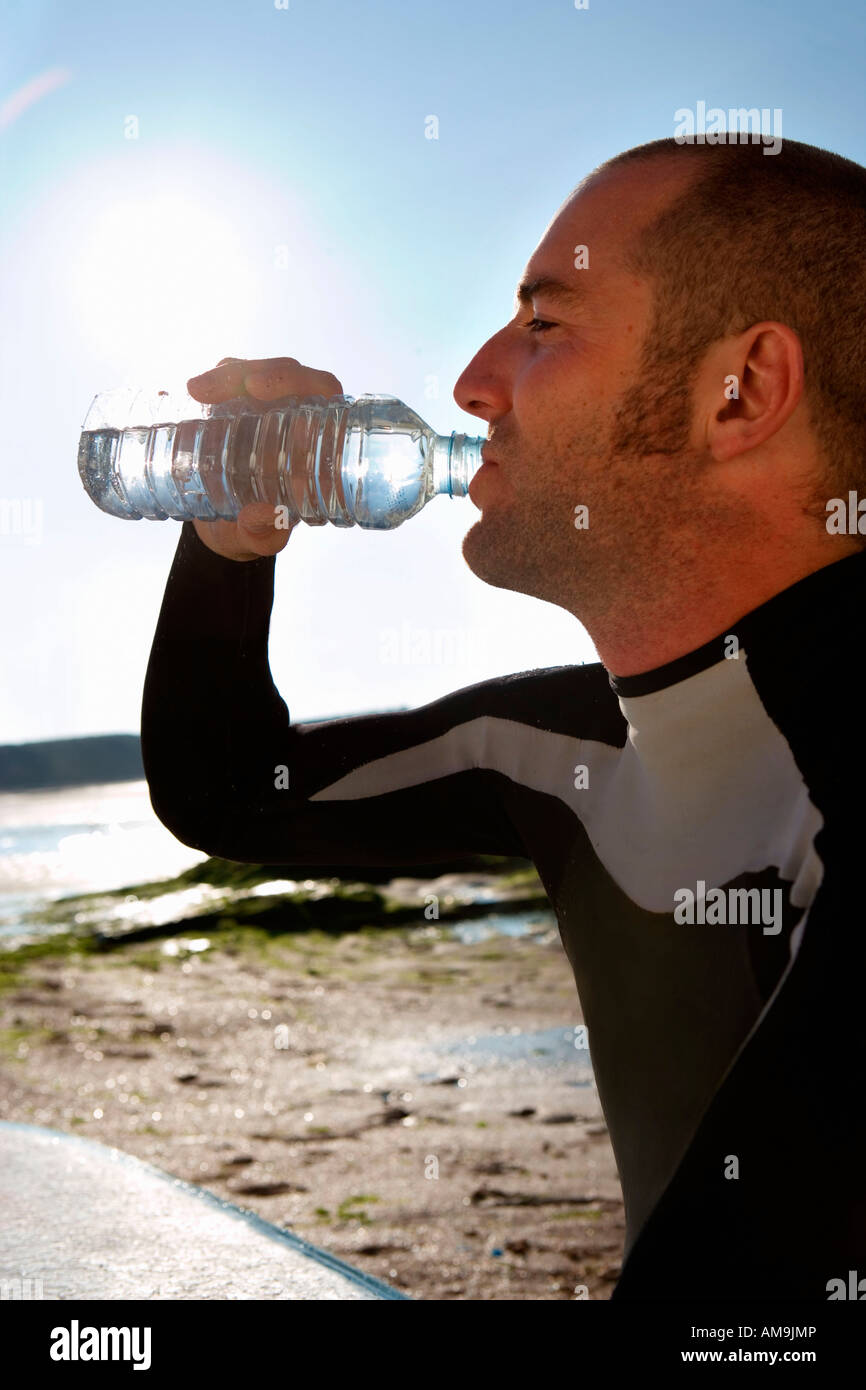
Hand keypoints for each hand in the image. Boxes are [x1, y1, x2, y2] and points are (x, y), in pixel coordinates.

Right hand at [186, 356, 343, 560]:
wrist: (226, 532)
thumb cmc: (256, 532)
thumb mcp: (261, 539)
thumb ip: (265, 533)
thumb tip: (265, 515)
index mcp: (318, 441)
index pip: (323, 392)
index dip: (301, 381)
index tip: (261, 390)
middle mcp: (296, 417)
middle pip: (288, 373)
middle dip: (255, 371)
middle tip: (216, 389)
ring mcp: (264, 409)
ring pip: (254, 371)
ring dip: (227, 375)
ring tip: (195, 391)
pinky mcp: (234, 407)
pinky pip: (227, 380)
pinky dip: (210, 382)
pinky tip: (189, 392)